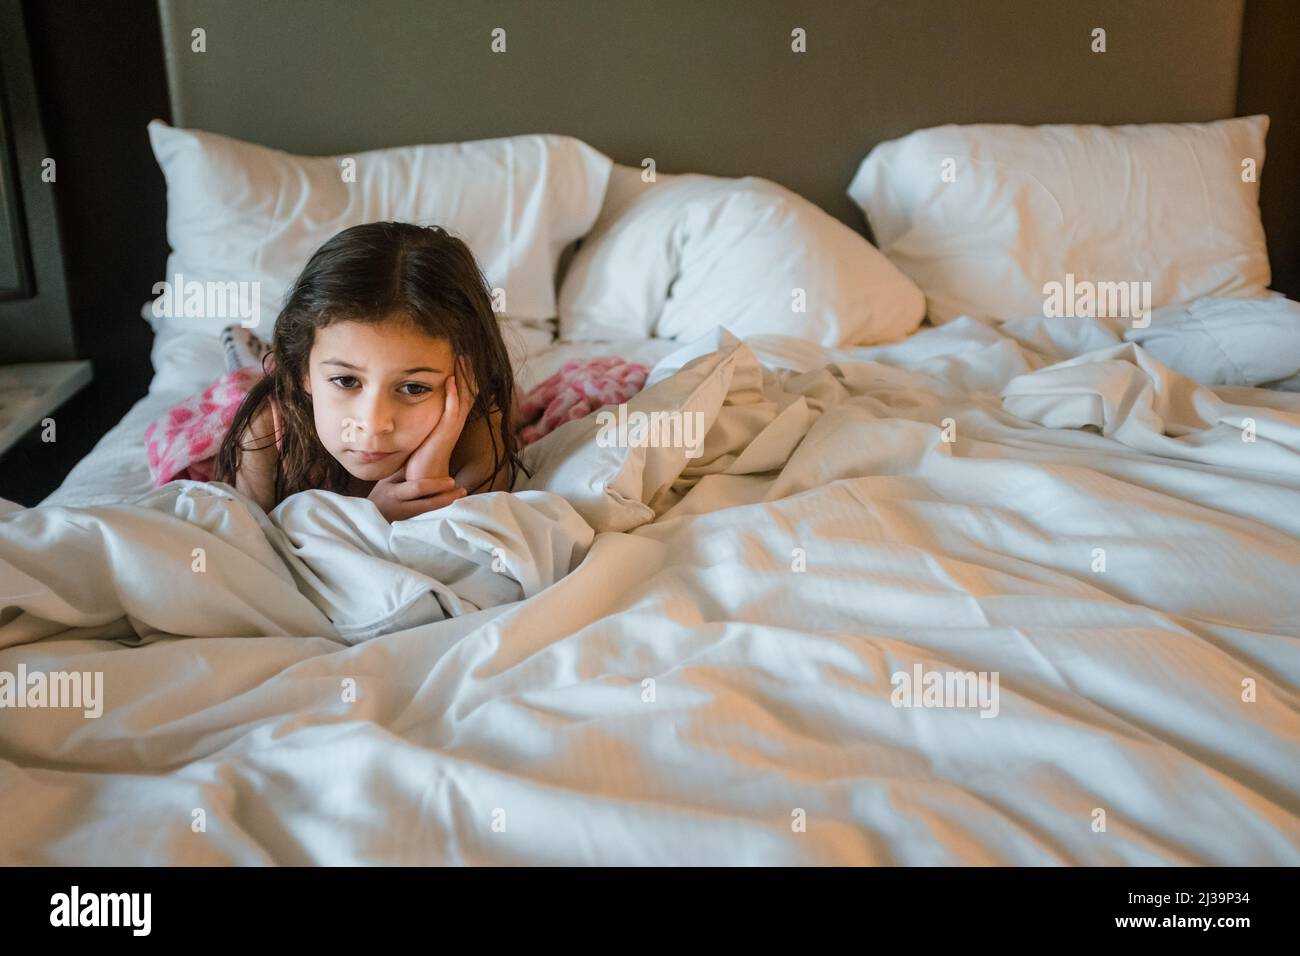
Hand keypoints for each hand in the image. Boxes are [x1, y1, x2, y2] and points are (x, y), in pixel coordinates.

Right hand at [367, 473, 466, 521]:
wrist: (369, 520)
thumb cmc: (381, 494)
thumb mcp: (386, 481)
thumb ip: (402, 472)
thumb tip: (421, 454)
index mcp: (394, 493)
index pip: (418, 489)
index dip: (436, 485)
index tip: (452, 480)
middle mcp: (402, 508)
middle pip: (428, 504)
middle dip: (447, 498)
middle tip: (462, 490)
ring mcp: (407, 518)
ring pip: (430, 512)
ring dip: (447, 504)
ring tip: (462, 495)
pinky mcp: (411, 524)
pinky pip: (428, 516)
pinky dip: (440, 509)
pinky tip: (453, 503)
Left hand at [404, 356, 477, 481]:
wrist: (422, 479)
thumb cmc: (420, 456)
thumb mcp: (422, 430)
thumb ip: (422, 415)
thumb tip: (411, 399)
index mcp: (451, 419)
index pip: (463, 392)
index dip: (464, 374)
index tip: (461, 355)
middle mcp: (455, 422)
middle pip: (468, 391)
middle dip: (467, 371)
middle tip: (465, 350)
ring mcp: (451, 428)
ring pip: (463, 398)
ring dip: (463, 378)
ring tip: (462, 359)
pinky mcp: (444, 435)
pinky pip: (451, 413)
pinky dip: (452, 396)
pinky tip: (449, 381)